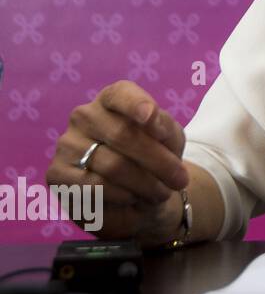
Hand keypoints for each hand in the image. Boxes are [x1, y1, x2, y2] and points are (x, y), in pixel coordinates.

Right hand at [46, 80, 189, 242]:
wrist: (137, 199)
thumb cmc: (155, 160)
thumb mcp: (170, 141)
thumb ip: (164, 125)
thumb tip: (149, 116)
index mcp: (112, 100)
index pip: (121, 94)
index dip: (136, 104)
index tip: (149, 116)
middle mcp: (85, 116)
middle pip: (124, 135)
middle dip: (160, 162)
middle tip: (179, 181)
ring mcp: (67, 144)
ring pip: (112, 165)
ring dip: (145, 184)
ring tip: (160, 193)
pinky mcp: (56, 174)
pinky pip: (94, 187)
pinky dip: (122, 196)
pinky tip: (132, 198)